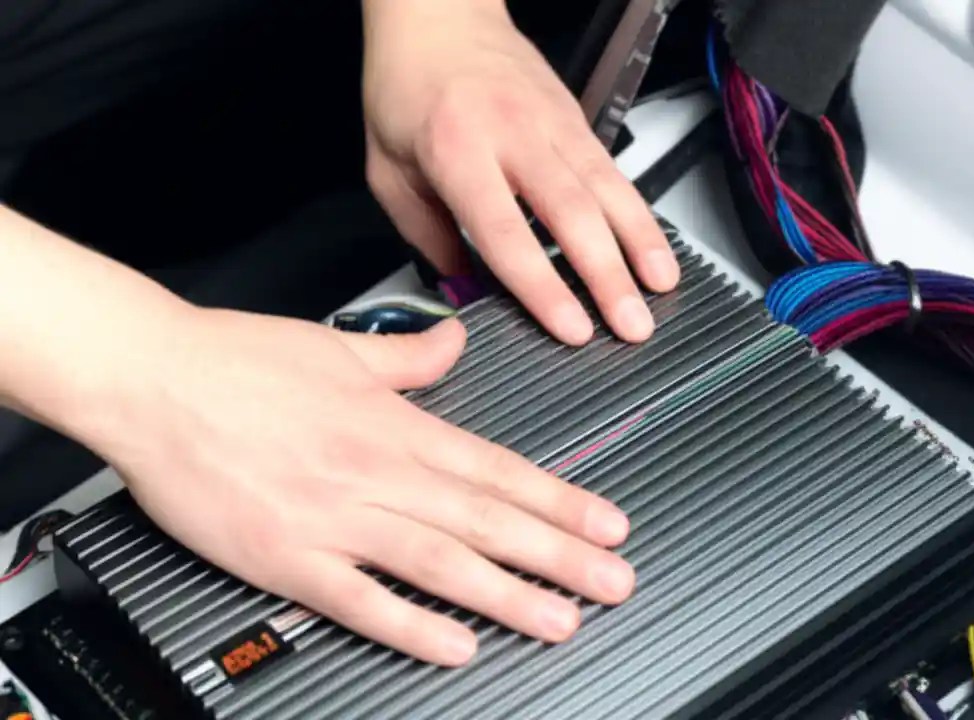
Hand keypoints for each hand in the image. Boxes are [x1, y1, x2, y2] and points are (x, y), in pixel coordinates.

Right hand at [82, 310, 635, 665]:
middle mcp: (376, 473)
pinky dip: (412, 625)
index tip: (608, 525)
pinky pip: (361, 600)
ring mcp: (334, 518)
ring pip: (441, 562)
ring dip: (508, 594)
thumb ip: (409, 353)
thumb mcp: (339, 345)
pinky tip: (457, 644)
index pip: (498, 469)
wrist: (150, 377)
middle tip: (614, 582)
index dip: (561, 501)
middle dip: (560, 555)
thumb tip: (455, 343)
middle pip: (487, 520)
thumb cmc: (236, 360)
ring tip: (562, 620)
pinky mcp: (287, 558)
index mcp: (394, 425)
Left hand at [361, 0, 679, 345]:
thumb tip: (465, 290)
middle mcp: (513, 133)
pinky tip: (657, 250)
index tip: (571, 327)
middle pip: (571, 214)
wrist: (439, 14)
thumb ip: (427, 235)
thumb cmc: (408, 86)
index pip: (505, 230)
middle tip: (631, 325)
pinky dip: (641, 216)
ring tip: (661, 290)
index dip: (542, 285)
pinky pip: (615, 174)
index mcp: (456, 149)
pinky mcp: (577, 120)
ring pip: (608, 190)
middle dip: (608, 276)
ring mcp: (553, 123)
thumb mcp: (389, 169)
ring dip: (640, 245)